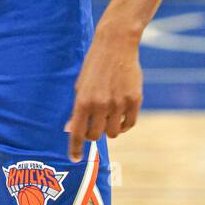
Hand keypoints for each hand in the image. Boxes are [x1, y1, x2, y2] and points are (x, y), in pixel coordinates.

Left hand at [65, 22, 142, 161]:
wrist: (116, 45)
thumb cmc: (94, 65)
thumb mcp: (80, 85)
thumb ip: (77, 109)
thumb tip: (69, 130)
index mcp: (83, 100)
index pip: (77, 133)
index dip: (75, 149)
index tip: (74, 159)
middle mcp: (101, 104)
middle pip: (96, 136)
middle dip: (93, 134)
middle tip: (94, 125)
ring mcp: (119, 103)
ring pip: (114, 132)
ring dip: (110, 128)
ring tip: (108, 115)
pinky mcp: (134, 100)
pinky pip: (129, 123)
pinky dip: (124, 123)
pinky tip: (121, 114)